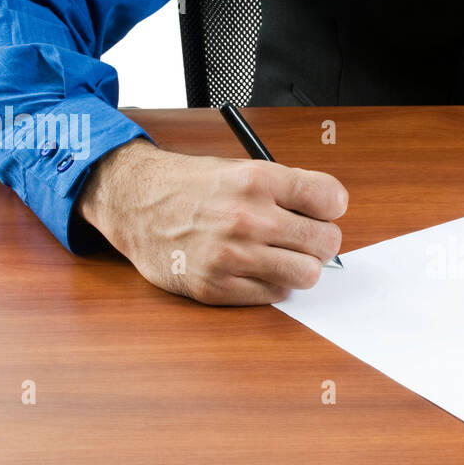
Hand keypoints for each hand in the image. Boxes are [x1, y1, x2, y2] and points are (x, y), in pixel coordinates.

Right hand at [78, 139, 346, 304]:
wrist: (133, 203)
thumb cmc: (190, 187)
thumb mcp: (239, 169)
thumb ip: (285, 190)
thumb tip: (330, 216)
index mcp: (256, 180)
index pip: (330, 199)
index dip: (331, 207)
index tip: (322, 211)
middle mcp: (247, 218)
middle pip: (326, 243)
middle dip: (320, 241)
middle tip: (303, 238)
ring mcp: (231, 256)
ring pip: (307, 274)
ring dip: (300, 267)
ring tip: (281, 255)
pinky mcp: (216, 287)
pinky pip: (275, 294)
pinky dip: (273, 284)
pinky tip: (255, 268)